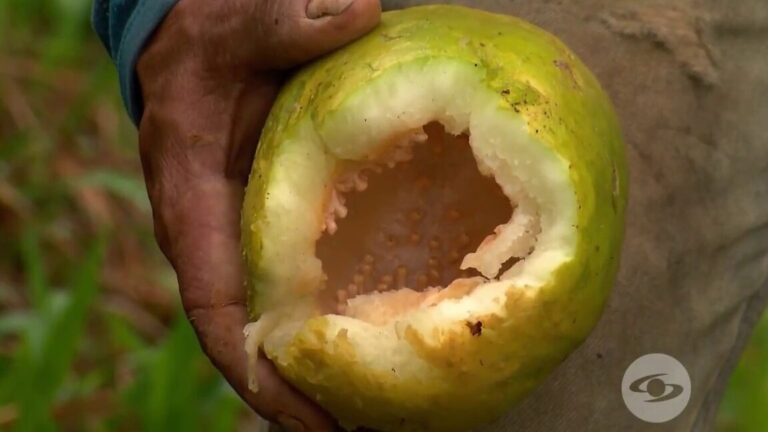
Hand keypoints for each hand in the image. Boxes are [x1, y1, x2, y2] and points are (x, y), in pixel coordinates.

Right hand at [136, 0, 380, 429]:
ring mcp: (254, 224)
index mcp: (195, 197)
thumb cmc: (211, 28)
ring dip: (321, 363)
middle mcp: (222, 227)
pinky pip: (308, 274)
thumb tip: (354, 13)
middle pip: (254, 331)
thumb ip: (283, 21)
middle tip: (363, 429)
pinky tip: (387, 330)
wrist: (206, 25)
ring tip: (383, 406)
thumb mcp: (238, 18)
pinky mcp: (284, 211)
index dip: (255, 372)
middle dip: (298, 389)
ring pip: (283, 310)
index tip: (305, 421)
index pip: (217, 305)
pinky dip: (336, 312)